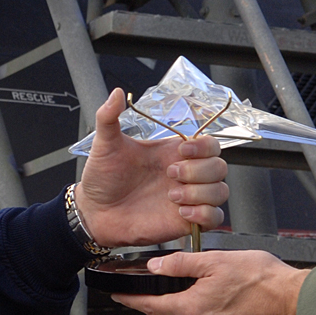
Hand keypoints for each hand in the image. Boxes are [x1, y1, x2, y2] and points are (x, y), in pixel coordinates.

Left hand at [74, 88, 227, 246]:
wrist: (94, 212)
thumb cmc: (102, 178)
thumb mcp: (105, 144)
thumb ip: (109, 117)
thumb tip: (117, 93)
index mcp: (173, 153)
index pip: (209, 144)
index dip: (204, 147)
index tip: (181, 152)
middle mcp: (186, 175)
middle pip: (220, 167)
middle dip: (199, 171)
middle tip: (170, 175)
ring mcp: (189, 198)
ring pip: (221, 191)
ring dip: (201, 193)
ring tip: (172, 196)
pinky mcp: (186, 221)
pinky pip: (215, 217)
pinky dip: (204, 214)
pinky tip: (181, 212)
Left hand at [112, 250, 308, 314]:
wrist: (295, 301)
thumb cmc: (262, 280)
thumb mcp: (216, 261)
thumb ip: (182, 264)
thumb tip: (156, 267)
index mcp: (192, 309)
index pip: (151, 306)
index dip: (132, 300)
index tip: (119, 296)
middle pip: (177, 307)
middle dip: (182, 289)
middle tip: (201, 270)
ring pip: (198, 311)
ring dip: (203, 295)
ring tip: (226, 278)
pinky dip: (219, 303)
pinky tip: (235, 291)